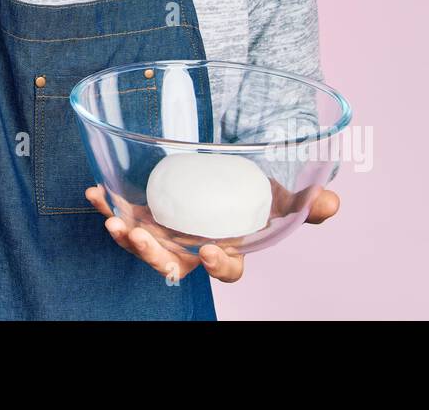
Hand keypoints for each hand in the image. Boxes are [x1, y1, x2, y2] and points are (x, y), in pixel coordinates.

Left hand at [85, 181, 339, 282]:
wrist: (223, 160)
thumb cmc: (251, 187)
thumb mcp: (279, 192)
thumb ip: (305, 202)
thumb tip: (332, 204)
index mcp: (227, 245)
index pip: (226, 268)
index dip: (219, 265)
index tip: (210, 252)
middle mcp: (192, 245)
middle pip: (173, 265)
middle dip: (154, 258)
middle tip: (141, 241)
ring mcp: (164, 232)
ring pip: (142, 246)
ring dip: (125, 237)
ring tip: (115, 223)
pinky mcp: (142, 213)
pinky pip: (120, 216)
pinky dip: (106, 206)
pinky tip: (95, 193)